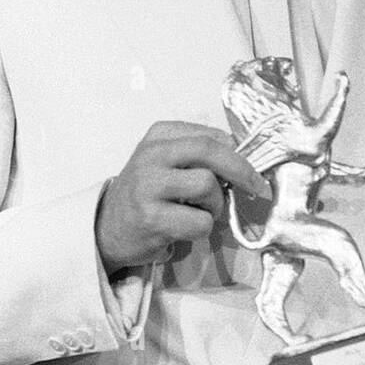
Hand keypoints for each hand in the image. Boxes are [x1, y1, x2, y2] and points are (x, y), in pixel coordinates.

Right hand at [95, 121, 270, 274]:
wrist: (107, 227)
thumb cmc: (146, 193)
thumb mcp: (166, 161)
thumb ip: (198, 154)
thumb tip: (243, 157)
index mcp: (159, 135)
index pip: (209, 135)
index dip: (238, 152)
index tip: (251, 169)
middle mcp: (151, 155)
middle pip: (210, 151)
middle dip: (241, 170)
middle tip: (256, 187)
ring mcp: (148, 186)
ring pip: (207, 186)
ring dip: (215, 205)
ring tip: (200, 212)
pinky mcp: (151, 218)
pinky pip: (200, 222)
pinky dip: (203, 229)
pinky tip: (185, 229)